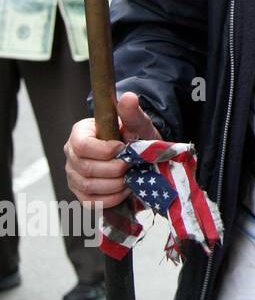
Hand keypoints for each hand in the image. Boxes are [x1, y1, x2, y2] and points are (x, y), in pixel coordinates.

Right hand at [64, 92, 162, 207]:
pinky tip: (124, 190)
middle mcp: (71, 154)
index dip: (105, 150)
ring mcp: (73, 175)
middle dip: (114, 169)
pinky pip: (90, 201)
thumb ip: (132, 113)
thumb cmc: (134, 136)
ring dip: (115, 184)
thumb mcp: (137, 124)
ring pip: (88, 186)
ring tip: (130, 177)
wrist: (138, 154)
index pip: (82, 145)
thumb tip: (129, 98)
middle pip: (86, 168)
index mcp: (80, 133)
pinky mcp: (81, 192)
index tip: (124, 148)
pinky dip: (110, 198)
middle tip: (131, 165)